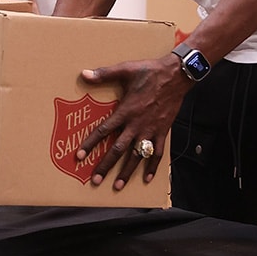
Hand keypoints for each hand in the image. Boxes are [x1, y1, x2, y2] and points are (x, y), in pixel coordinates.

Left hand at [74, 55, 191, 189]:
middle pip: (118, 150)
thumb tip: (84, 74)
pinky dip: (152, 166)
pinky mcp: (163, 131)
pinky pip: (157, 153)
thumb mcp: (125, 69)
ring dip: (127, 172)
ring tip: (117, 186)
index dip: (90, 144)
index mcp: (125, 111)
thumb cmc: (150, 72)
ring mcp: (150, 130)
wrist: (177, 75)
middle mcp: (136, 124)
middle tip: (95, 180)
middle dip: (106, 166)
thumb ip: (104, 74)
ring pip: (137, 156)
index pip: (103, 131)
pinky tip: (146, 178)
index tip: (80, 157)